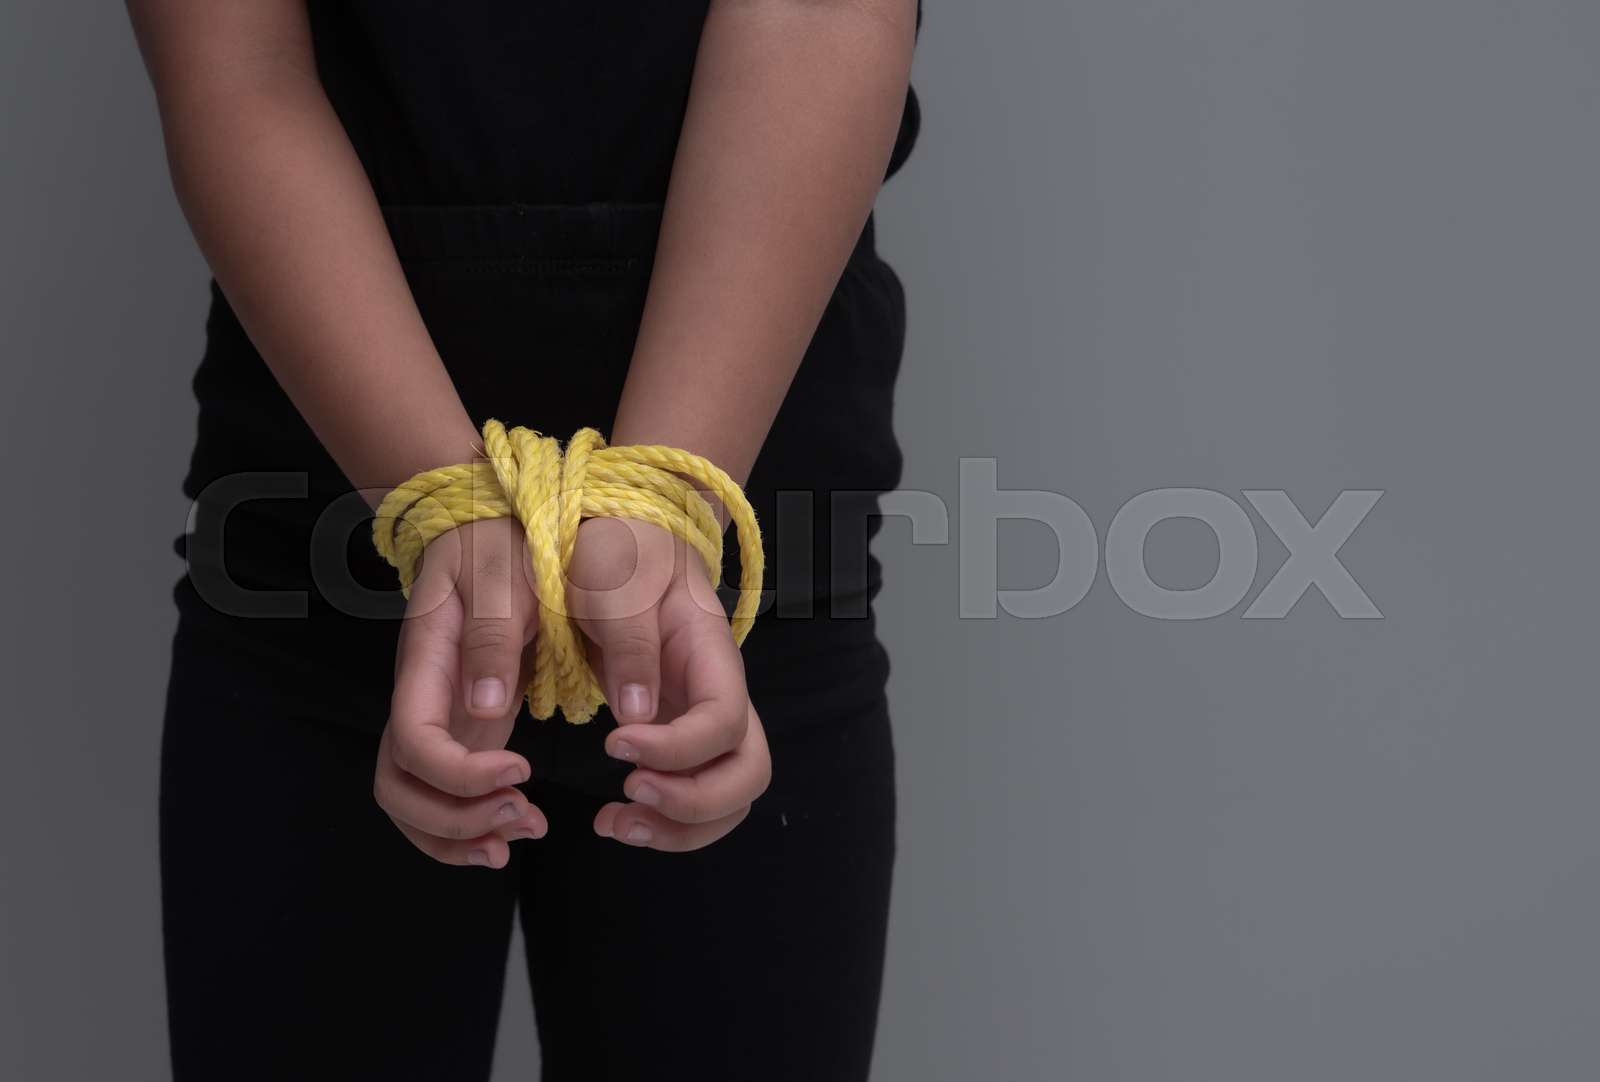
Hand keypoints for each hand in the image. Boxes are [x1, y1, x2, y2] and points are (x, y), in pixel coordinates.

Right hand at [374, 516, 547, 868]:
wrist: (491, 526)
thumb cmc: (500, 546)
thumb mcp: (502, 576)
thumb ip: (493, 637)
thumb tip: (487, 709)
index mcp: (425, 664)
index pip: (414, 744)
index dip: (459, 774)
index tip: (522, 769)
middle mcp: (418, 700)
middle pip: (399, 789)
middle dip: (454, 820)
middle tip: (524, 815)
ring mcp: (433, 718)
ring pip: (411, 802)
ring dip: (458, 834)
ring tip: (522, 835)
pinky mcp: (457, 728)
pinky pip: (439, 795)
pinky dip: (466, 825)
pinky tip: (511, 833)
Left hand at [568, 515, 771, 851]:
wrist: (620, 548)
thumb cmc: (619, 555)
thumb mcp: (617, 580)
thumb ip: (629, 640)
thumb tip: (636, 714)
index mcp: (712, 655)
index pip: (726, 720)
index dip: (679, 748)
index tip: (614, 744)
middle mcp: (721, 698)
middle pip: (748, 773)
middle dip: (693, 802)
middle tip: (628, 795)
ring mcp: (704, 726)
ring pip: (728, 800)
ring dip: (679, 829)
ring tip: (616, 825)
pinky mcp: (680, 746)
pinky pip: (694, 802)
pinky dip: (663, 826)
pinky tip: (613, 821)